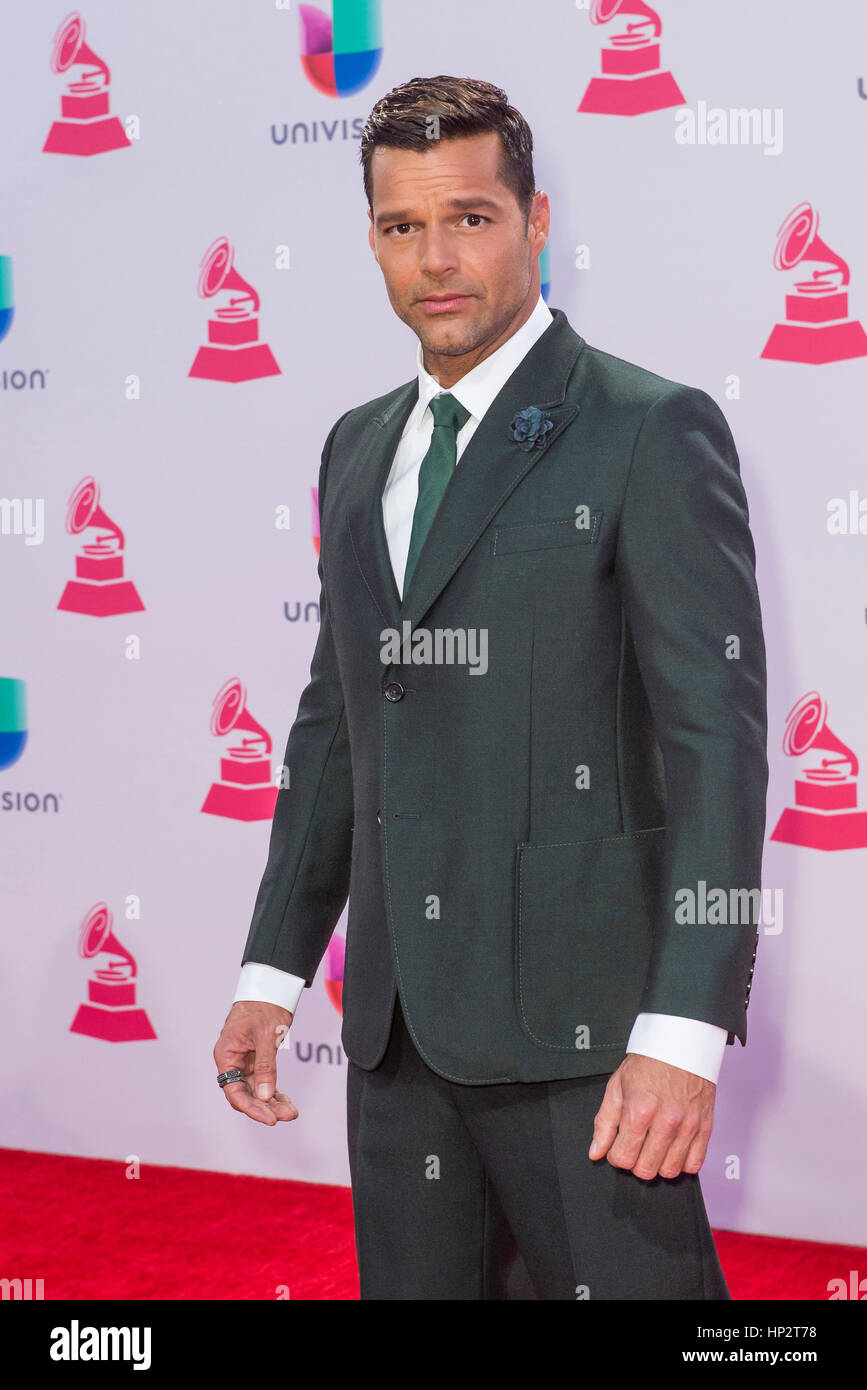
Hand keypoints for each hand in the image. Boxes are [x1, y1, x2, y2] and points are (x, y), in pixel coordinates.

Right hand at [214, 1001, 298, 1126]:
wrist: (271, 988)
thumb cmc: (263, 1006)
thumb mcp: (266, 1035)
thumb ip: (265, 1066)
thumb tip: (265, 1096)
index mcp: (226, 1055)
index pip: (234, 1090)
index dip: (251, 1107)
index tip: (270, 1119)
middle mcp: (233, 1062)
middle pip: (245, 1094)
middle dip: (265, 1107)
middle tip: (288, 1116)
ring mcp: (245, 1062)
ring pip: (257, 1091)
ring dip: (273, 1103)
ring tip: (292, 1113)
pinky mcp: (257, 1060)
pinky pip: (264, 1083)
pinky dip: (275, 1093)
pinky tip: (287, 1103)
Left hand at [588, 1053, 715, 1178]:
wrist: (681, 1043)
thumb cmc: (648, 1062)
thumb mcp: (617, 1086)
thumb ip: (604, 1122)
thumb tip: (596, 1152)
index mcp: (640, 1109)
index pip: (623, 1157)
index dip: (615, 1155)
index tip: (618, 1146)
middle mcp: (666, 1120)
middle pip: (646, 1169)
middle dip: (635, 1162)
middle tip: (635, 1146)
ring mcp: (689, 1125)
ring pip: (670, 1171)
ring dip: (658, 1164)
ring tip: (653, 1147)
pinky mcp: (706, 1127)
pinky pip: (694, 1164)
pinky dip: (681, 1163)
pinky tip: (672, 1149)